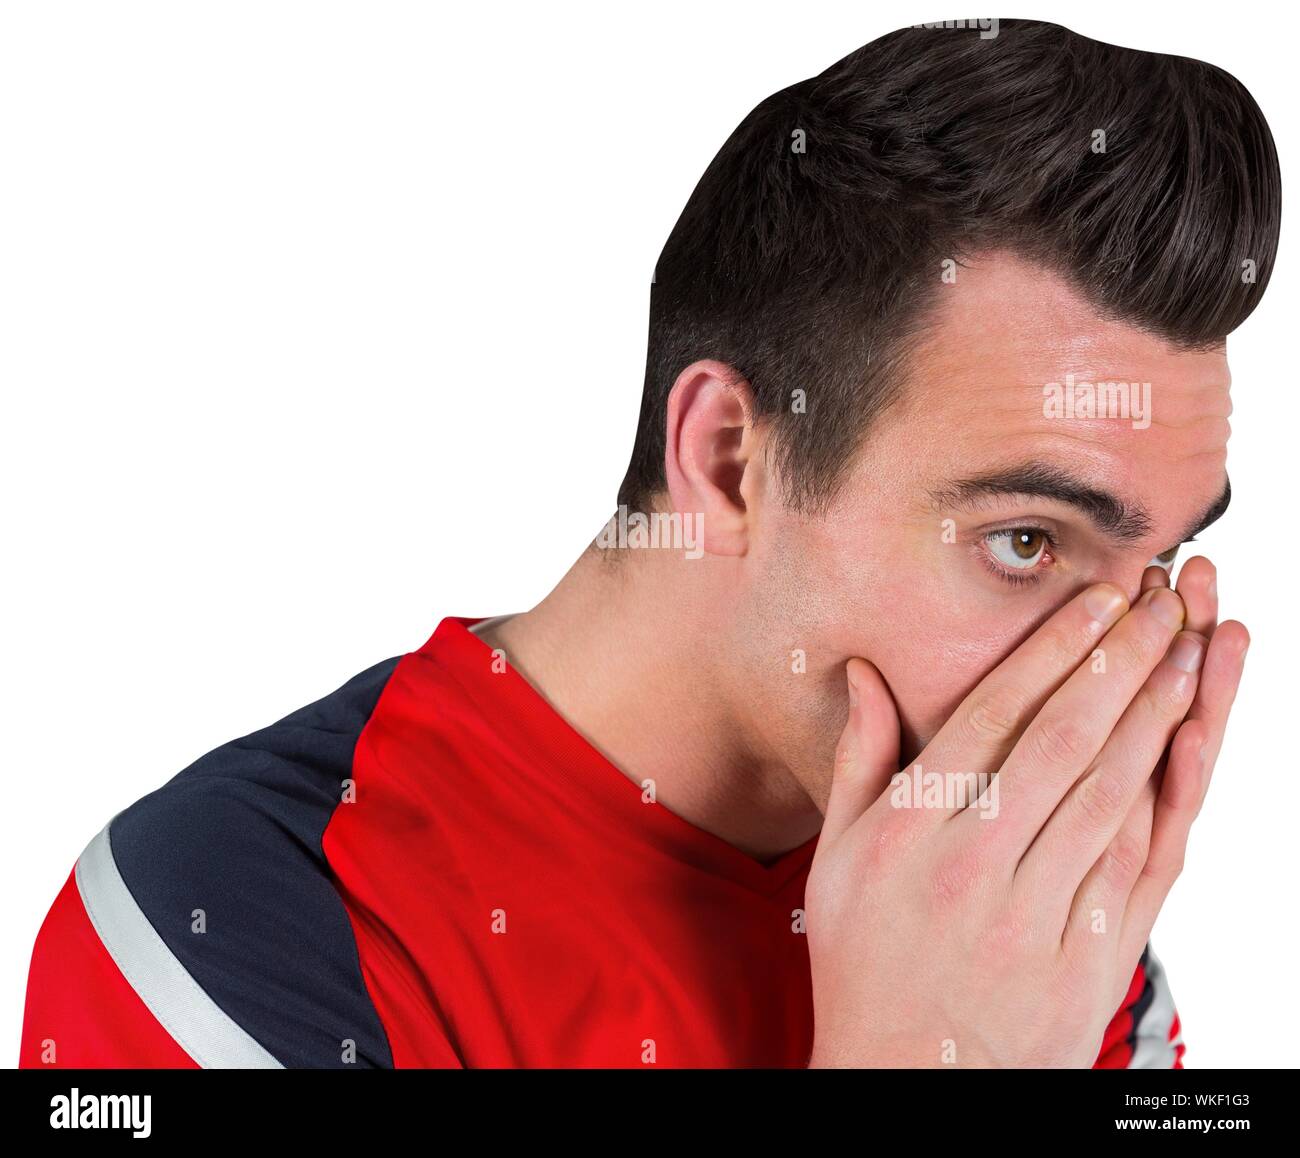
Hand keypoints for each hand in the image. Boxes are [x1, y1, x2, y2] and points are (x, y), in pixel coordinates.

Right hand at [805, 577, 1240, 1066]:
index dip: (1051, 651)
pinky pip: (1134, 867)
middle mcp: (975, 866)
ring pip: (1109, 794)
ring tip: (1186, 652)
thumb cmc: (864, 958)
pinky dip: (1163, 801)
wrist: (909, 1078)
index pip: (994, 718)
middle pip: (1062, 742)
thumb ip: (860, 759)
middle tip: (1161, 600)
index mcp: (912, 833)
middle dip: (1119, 661)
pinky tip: (1185, 748)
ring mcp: (1036, 915)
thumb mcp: (839, 857)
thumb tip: (864, 672)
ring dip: (1155, 716)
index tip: (1095, 599)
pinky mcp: (1087, 959)